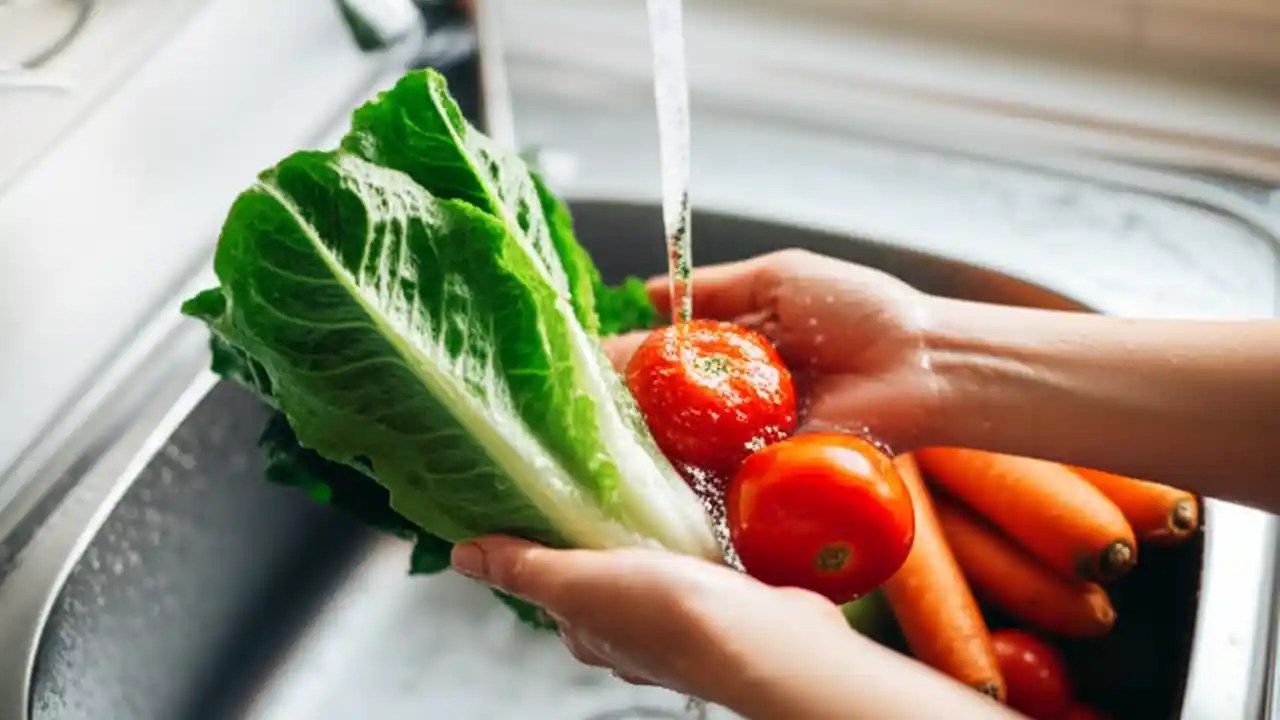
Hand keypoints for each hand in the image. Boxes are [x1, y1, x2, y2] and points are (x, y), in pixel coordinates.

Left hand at [450, 536, 1017, 719]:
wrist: (767, 640)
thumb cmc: (670, 616)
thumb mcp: (580, 581)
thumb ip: (524, 567)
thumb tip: (462, 558)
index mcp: (589, 633)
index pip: (550, 587)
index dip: (542, 547)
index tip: (545, 501)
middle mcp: (630, 638)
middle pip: (600, 580)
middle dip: (597, 540)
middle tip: (599, 485)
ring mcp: (681, 626)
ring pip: (648, 575)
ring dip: (646, 542)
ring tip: (646, 496)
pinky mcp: (725, 608)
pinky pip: (694, 572)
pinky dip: (688, 548)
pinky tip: (696, 522)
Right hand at [606, 250, 940, 451]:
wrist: (921, 368)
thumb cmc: (865, 313)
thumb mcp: (783, 278)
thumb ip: (720, 287)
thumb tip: (648, 288)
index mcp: (743, 346)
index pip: (673, 352)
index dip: (631, 355)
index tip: (586, 358)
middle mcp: (741, 394)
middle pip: (671, 400)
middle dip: (627, 400)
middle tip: (580, 403)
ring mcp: (753, 435)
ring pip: (686, 439)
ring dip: (647, 437)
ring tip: (599, 434)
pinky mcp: (769, 470)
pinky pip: (720, 473)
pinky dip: (685, 471)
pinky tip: (644, 467)